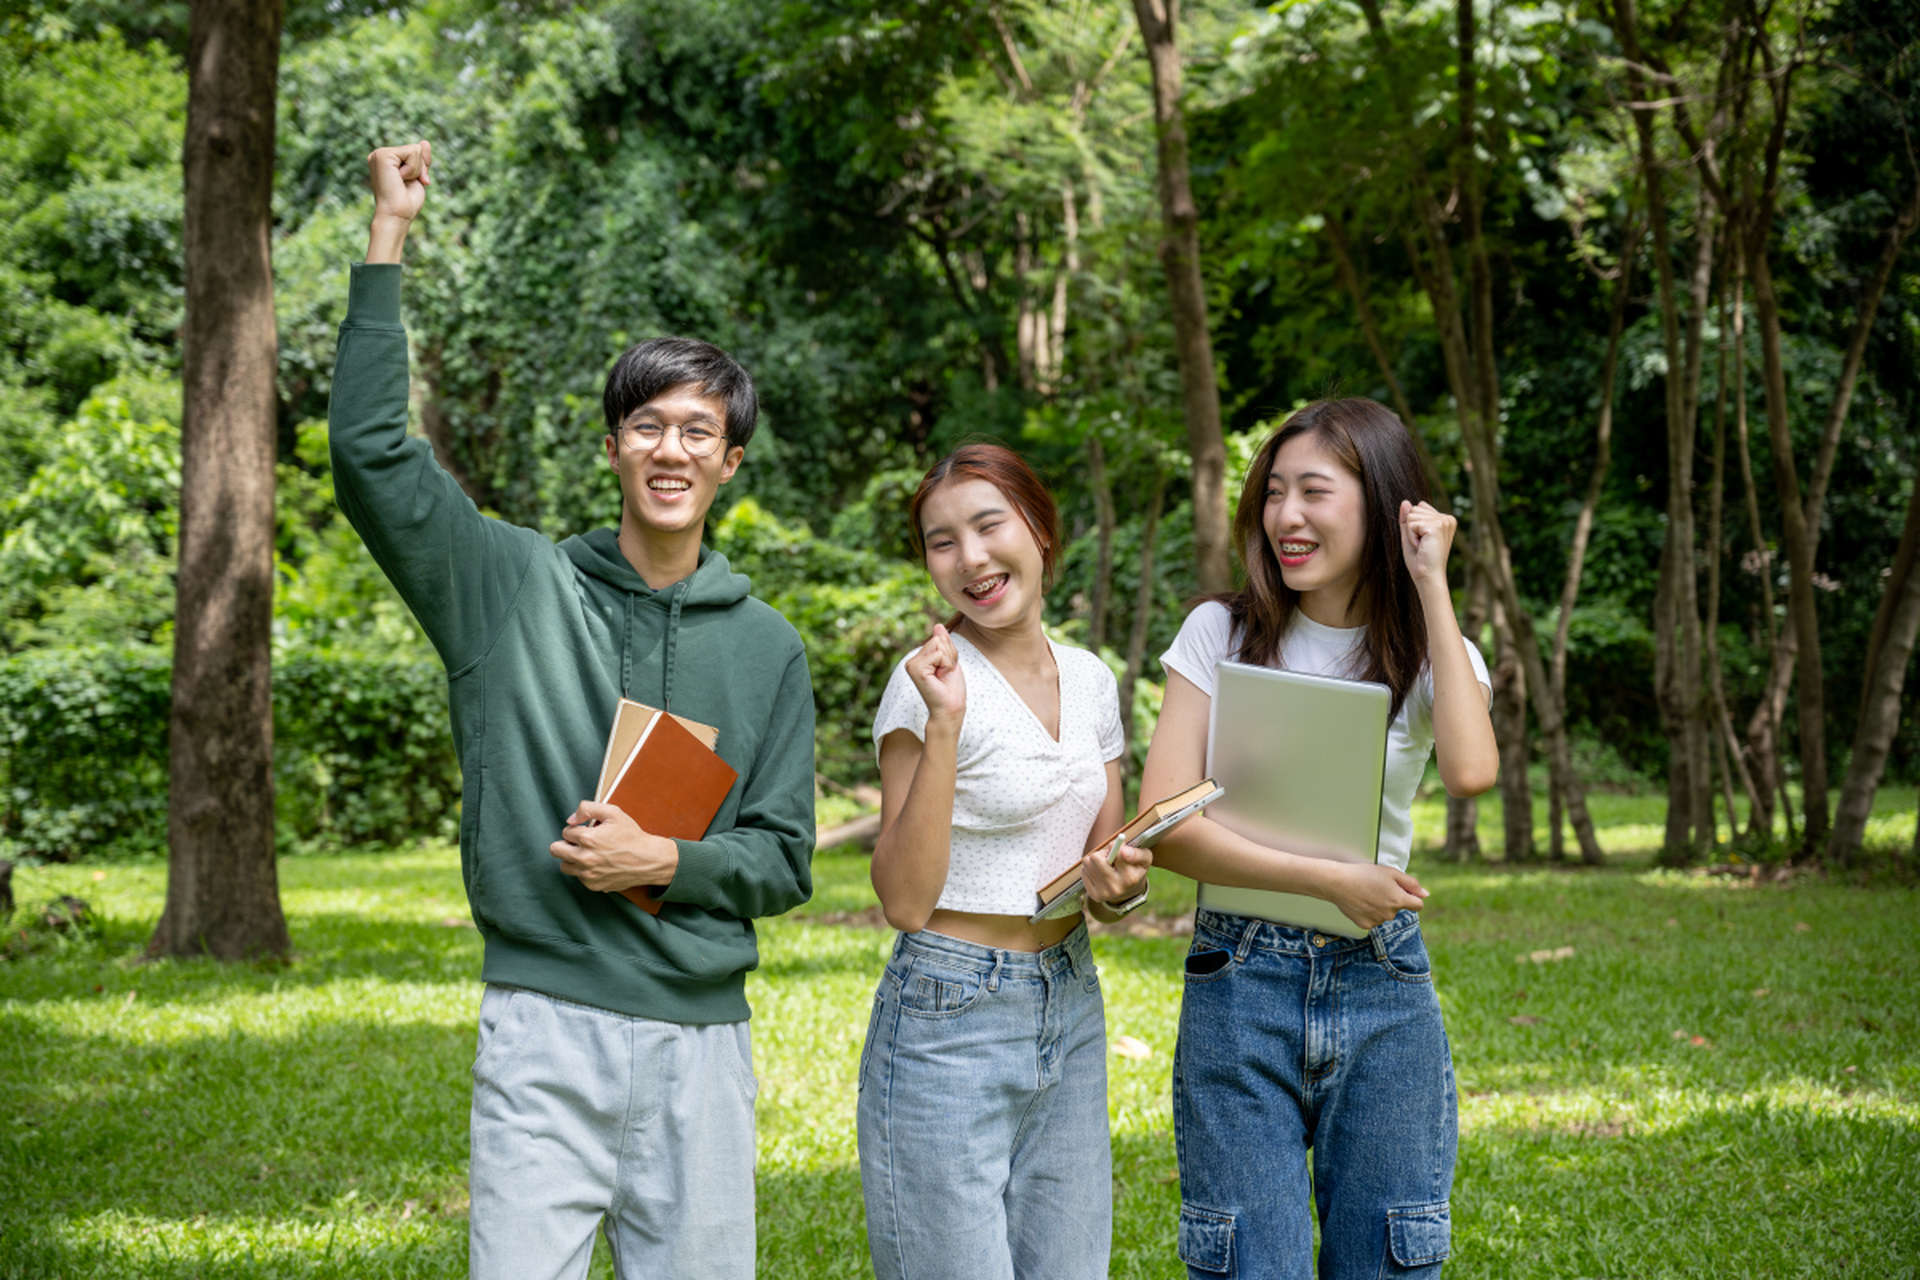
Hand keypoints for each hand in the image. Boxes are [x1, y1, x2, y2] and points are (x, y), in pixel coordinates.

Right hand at [365, 140, 432, 262]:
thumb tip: (425, 142)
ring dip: (416, 170)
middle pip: (416, 149)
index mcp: (387, 160)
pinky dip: (413, 169)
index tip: (411, 183)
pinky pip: (413, 152)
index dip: (420, 170)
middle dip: (419, 169)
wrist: (397, 215)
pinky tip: (399, 178)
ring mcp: (379, 153)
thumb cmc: (407, 202)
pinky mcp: (382, 155)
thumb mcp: (418, 177)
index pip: (415, 153)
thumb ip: (421, 160)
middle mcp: (380, 154)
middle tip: (407, 184)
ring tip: (402, 182)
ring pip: (415, 150)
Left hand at [548, 800, 677, 892]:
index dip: (576, 828)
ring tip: (588, 853)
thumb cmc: (632, 836)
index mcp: (588, 839)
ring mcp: (588, 874)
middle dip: (565, 843)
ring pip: (564, 866)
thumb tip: (571, 819)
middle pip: (556, 850)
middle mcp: (585, 858)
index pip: (566, 831)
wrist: (648, 860)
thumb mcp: (613, 812)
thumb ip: (588, 809)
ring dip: (572, 858)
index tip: (586, 830)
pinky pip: (578, 877)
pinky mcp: (593, 885)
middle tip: (580, 842)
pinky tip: (598, 864)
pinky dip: (584, 871)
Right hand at [905, 623, 965, 725]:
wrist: (951, 708)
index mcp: (919, 658)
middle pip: (939, 639)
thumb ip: (943, 643)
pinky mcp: (916, 669)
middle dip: (950, 655)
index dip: (950, 652)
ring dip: (948, 661)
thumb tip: (938, 626)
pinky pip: (939, 654)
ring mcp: (912, 664)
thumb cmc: (951, 688)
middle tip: (945, 673)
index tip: (947, 669)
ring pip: (939, 644)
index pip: (939, 638)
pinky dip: (946, 665)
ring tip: (943, 676)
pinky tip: (940, 678)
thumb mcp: (949, 660)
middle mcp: (912, 660)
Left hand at [1083, 842, 1150, 906]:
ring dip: (1096, 860)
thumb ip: (1137, 853)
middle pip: (1095, 858)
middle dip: (1102, 854)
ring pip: (1087, 863)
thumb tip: (1123, 851)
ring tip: (1106, 865)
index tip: (1121, 848)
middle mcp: (1116, 888)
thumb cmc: (1136, 868)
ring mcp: (1104, 894)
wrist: (1130, 889)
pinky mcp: (1094, 896)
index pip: (1116, 853)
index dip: (1117, 846)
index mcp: (1130, 878)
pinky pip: (1083, 872)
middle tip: (1110, 858)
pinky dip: (1091, 869)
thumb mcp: (1144, 858)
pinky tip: (1101, 873)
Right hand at [1327, 862, 1427, 931]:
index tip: (1403, 891)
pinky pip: (1374, 920)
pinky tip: (1361, 902)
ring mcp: (1377, 920)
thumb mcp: (1391, 872)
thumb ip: (1411, 883)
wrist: (1338, 883)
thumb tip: (1425, 894)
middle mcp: (1390, 913)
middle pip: (1399, 908)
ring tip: (1367, 893)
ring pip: (1386, 914)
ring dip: (1381, 906)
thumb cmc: (1363, 874)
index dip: (1412, 896)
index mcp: (1398, 900)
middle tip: (1378, 887)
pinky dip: (1370, 912)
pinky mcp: (1365, 925)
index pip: (1418, 905)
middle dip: (1393, 899)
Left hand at [1398, 500, 1454, 589]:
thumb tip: (1405, 502)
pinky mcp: (1436, 526)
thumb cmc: (1420, 560)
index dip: (1414, 525)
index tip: (1423, 541)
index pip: (1419, 507)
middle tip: (1422, 545)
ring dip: (1411, 533)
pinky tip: (1421, 547)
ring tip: (1422, 546)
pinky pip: (1411, 524)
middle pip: (1414, 509)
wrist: (1428, 576)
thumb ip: (1407, 519)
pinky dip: (1411, 537)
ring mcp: (1444, 521)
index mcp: (1445, 519)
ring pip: (1411, 515)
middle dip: (1411, 528)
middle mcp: (1448, 518)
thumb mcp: (1410, 535)